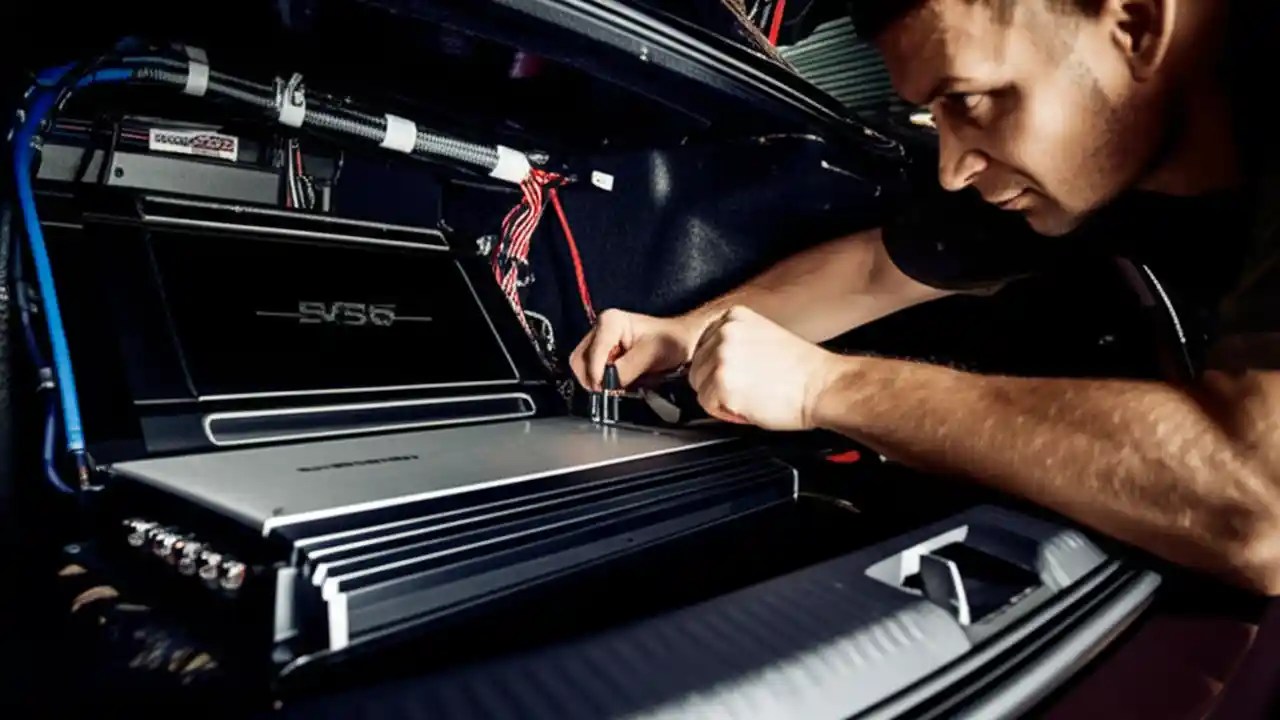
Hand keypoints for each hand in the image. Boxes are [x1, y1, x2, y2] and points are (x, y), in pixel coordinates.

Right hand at [570, 309, 702, 390]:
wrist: (682, 339)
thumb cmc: (671, 341)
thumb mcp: (650, 355)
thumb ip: (626, 369)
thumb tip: (608, 385)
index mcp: (610, 321)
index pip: (592, 354)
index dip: (597, 375)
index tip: (607, 391)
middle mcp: (599, 328)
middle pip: (579, 360)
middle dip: (592, 378)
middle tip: (610, 391)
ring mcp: (599, 339)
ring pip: (582, 366)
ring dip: (596, 380)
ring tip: (617, 386)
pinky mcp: (603, 351)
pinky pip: (592, 369)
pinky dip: (601, 379)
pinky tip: (617, 381)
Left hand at [689, 306, 842, 430]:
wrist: (823, 386)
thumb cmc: (803, 370)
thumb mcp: (764, 337)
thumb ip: (735, 342)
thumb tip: (714, 360)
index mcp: (734, 317)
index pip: (704, 345)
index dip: (719, 366)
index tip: (737, 374)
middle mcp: (724, 332)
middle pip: (697, 366)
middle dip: (716, 382)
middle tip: (747, 388)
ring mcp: (721, 357)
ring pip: (699, 386)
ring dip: (719, 397)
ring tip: (750, 395)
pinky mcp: (722, 384)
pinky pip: (707, 405)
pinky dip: (724, 411)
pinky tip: (749, 405)